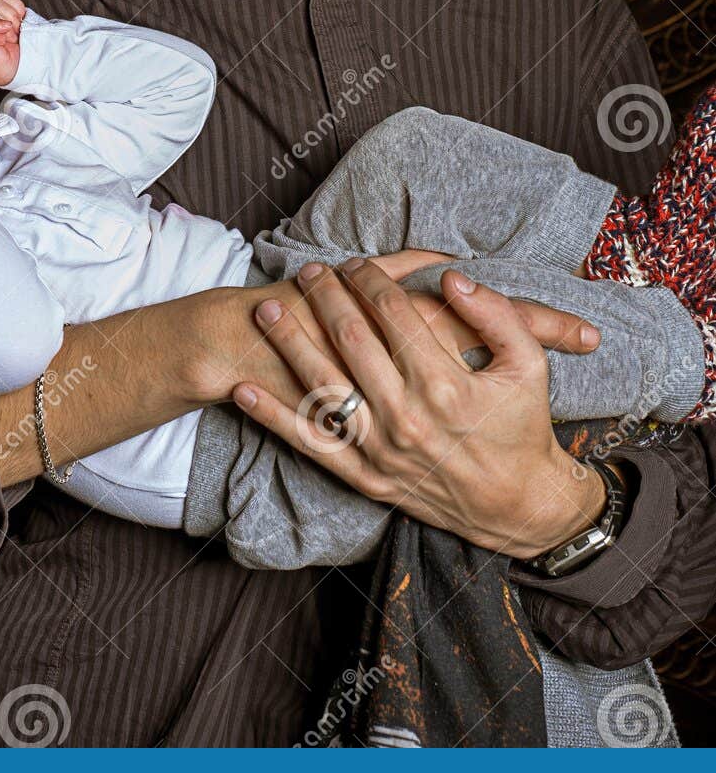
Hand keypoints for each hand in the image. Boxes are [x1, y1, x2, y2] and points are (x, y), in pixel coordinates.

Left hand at [232, 258, 605, 558]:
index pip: (395, 317)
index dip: (371, 282)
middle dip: (325, 300)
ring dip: (289, 344)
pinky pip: (311, 444)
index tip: (357, 264)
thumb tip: (454, 278)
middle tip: (309, 272)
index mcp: (446, 387)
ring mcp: (381, 450)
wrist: (518, 507)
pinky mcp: (366, 478)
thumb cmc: (523, 429)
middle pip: (351, 343)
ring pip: (322, 387)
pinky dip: (273, 417)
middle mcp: (407, 418)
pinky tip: (244, 392)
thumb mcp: (529, 365)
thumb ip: (497, 315)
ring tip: (267, 310)